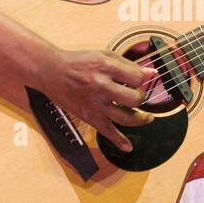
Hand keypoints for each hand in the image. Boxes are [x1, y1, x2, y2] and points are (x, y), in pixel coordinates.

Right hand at [35, 46, 153, 153]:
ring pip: (126, 117)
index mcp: (106, 67)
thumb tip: (152, 73)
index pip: (137, 77)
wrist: (51, 71)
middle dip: (141, 97)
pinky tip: (128, 147)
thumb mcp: (103, 55)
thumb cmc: (78, 62)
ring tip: (146, 117)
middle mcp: (101, 86)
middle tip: (138, 95)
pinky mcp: (89, 116)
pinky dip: (119, 141)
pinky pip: (107, 131)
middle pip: (135, 98)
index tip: (141, 79)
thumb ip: (127, 64)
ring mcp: (95, 103)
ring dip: (140, 119)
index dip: (143, 78)